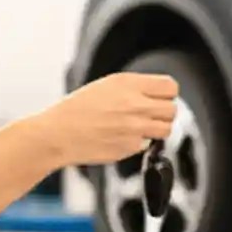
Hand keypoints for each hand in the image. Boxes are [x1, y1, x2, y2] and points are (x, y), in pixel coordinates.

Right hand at [37, 72, 177, 165]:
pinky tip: (122, 137)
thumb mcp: (106, 86)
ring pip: (166, 129)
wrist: (59, 134)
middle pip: (172, 109)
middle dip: (164, 113)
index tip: (160, 98)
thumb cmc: (77, 109)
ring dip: (157, 129)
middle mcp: (135, 105)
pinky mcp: (131, 147)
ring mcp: (135, 128)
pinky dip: (139, 142)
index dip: (167, 94)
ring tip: (139, 127)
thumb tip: (157, 96)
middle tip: (150, 115)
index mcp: (128, 84)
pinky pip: (147, 144)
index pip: (170, 87)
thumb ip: (134, 88)